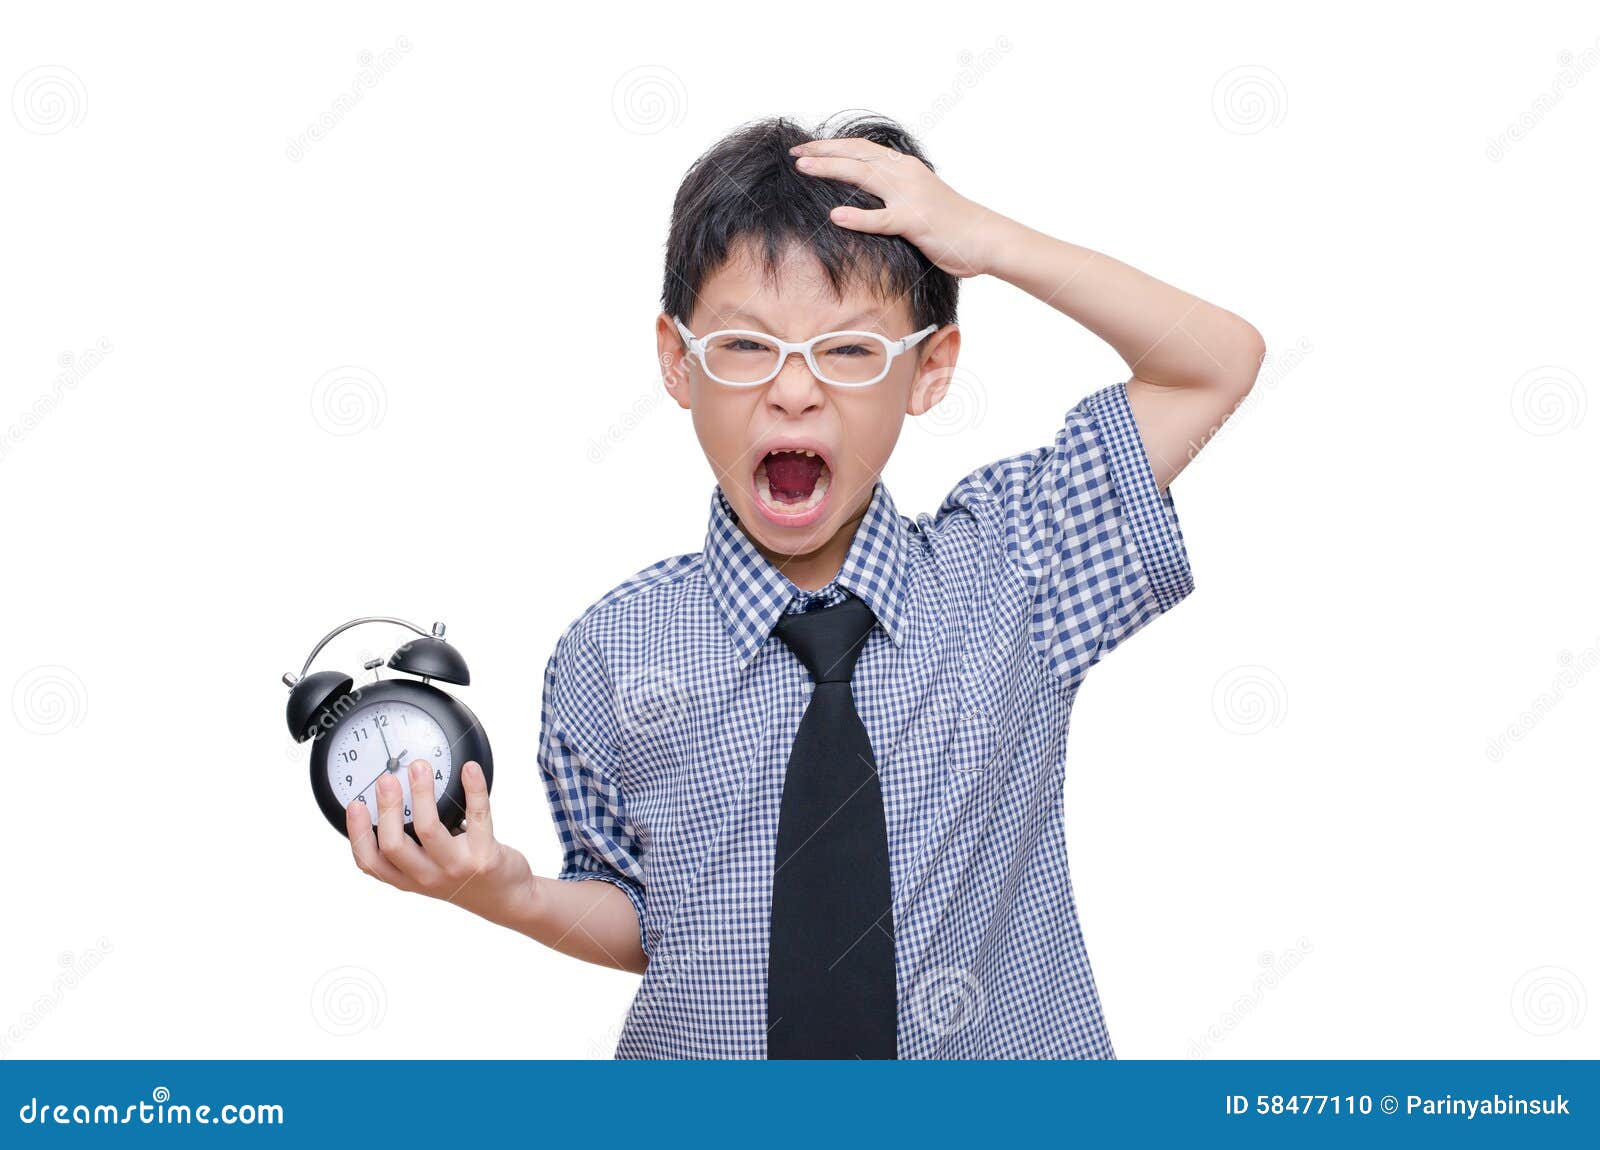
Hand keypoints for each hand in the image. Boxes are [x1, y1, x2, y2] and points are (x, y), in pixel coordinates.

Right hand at [346, 759, 534, 927]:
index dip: (358, 834)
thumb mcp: (429, 868)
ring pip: (429, 829)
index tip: (354, 804)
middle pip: (394, 845)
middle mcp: (427, 877)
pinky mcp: (484, 856)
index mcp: (408, 878)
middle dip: (387, 807)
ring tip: (419, 767)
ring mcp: (455, 868)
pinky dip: (474, 789)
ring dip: (422, 793)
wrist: (506, 898)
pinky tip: (470, 770)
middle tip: (387, 778)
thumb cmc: (462, 875)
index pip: (371, 863)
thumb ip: (412, 844)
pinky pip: (477, 816)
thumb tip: (396, 796)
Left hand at [789, 137, 1007, 278]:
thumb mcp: (918, 199)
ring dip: (830, 170)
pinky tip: (835, 216)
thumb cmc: (950, 224)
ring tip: (802, 169)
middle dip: (822, 152)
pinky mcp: (915, 222)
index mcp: (905, 167)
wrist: (984, 237)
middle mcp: (905, 174)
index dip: (831, 146)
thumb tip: (862, 197)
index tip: (804, 149)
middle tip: (794, 153)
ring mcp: (910, 196)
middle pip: (857, 155)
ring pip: (864, 176)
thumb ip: (892, 193)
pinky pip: (882, 219)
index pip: (861, 149)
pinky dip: (858, 217)